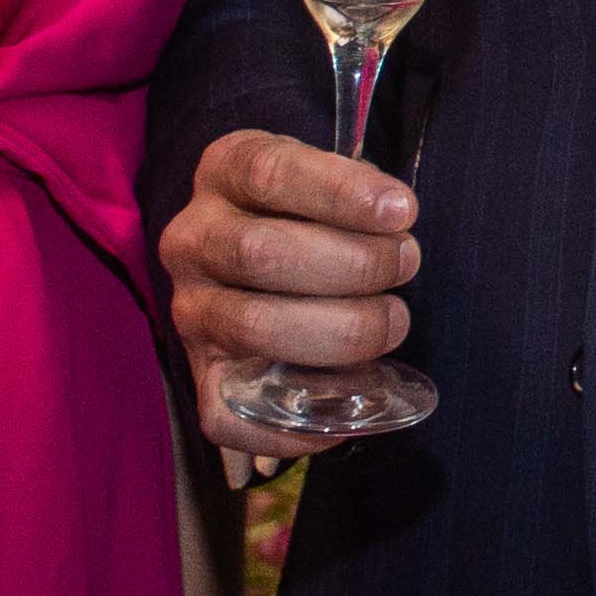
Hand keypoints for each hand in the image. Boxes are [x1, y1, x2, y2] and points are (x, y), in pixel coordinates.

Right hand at [160, 129, 420, 459]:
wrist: (255, 249)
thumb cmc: (310, 210)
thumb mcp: (325, 174)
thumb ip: (354, 192)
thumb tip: (396, 221)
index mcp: (223, 171)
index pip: (269, 173)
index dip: (340, 192)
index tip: (401, 211)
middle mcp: (192, 239)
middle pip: (261, 253)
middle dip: (354, 265)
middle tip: (406, 264)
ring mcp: (189, 310)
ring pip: (253, 325)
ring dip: (341, 331)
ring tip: (393, 319)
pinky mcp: (198, 373)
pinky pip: (225, 416)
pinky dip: (291, 423)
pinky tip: (348, 405)